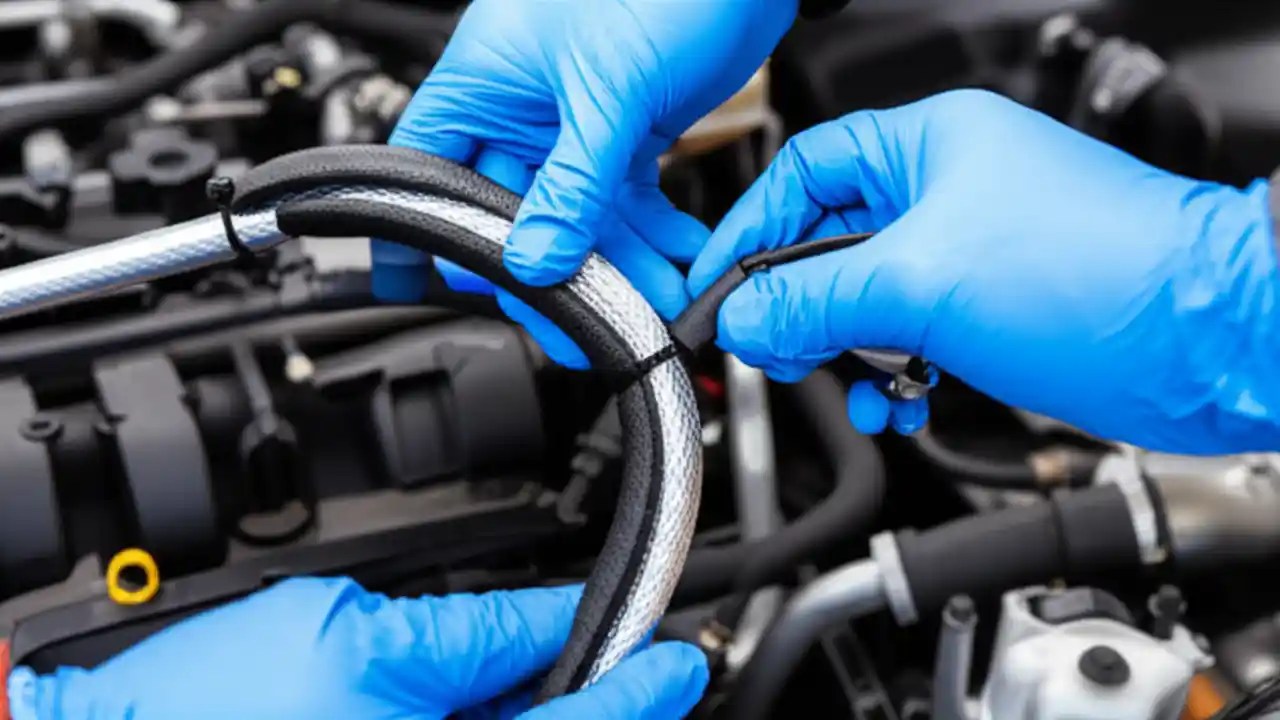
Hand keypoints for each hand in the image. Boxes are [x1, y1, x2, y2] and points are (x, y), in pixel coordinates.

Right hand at [6, 578, 708, 719]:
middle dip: (609, 702)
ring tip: (564, 665)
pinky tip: (492, 697)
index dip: (645, 686)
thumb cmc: (207, 710)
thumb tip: (545, 617)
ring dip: (551, 707)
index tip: (675, 656)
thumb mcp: (355, 634)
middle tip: (640, 659)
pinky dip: (492, 719)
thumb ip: (466, 633)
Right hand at [379, 0, 795, 367]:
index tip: (415, 282)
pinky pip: (623, 201)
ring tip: (650, 300)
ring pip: (574, 216)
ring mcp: (572, 121)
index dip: (419, 226)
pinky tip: (673, 261)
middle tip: (572, 319)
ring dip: (615, 264)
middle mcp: (520, 104)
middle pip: (509, 208)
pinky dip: (649, 235)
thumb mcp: (607, 92)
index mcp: (485, 78)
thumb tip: (538, 257)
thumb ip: (574, 184)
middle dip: (544, 269)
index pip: (426, 164)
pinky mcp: (624, 130)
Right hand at [689, 89, 1279, 452]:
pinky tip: (900, 401)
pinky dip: (893, 376)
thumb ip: (815, 301)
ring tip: (851, 384)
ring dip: (846, 351)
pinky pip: (910, 339)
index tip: (717, 284)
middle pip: (829, 244)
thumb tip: (745, 316)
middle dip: (799, 305)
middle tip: (778, 348)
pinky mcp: (990, 309)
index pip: (804, 172)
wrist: (1209, 345)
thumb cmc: (1100, 275)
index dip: (750, 228)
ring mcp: (969, 252)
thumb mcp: (921, 283)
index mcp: (928, 148)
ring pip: (866, 301)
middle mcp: (947, 192)